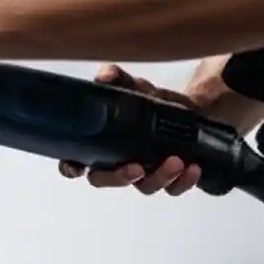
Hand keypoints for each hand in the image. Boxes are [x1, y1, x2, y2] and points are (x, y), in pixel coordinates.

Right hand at [57, 64, 203, 195]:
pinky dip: (183, 181)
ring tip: (176, 161)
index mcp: (99, 144)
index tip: (77, 166)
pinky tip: (192, 168)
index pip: (75, 161)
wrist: (188, 109)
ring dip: (159, 177)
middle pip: (105, 180)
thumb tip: (105, 76)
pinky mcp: (170, 179)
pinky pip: (174, 188)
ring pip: (144, 187)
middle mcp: (116, 163)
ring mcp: (143, 174)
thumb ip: (117, 79)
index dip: (71, 167)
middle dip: (118, 178)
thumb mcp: (134, 87)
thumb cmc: (151, 101)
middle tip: (136, 168)